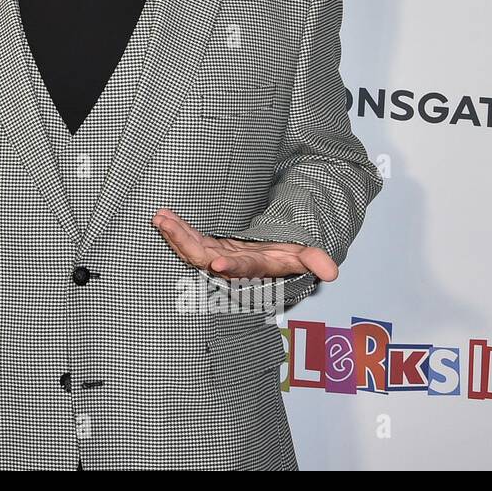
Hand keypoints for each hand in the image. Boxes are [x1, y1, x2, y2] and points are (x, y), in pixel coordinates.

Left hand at [153, 208, 338, 281]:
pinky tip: (161, 217)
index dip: (230, 268)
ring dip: (173, 234)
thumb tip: (332, 273)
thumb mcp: (300, 254)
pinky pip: (186, 240)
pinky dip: (174, 230)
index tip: (217, 264)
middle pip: (203, 257)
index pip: (241, 270)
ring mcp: (214, 257)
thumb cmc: (283, 255)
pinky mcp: (205, 248)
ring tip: (159, 217)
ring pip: (189, 249)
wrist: (267, 258)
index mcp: (252, 268)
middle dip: (183, 241)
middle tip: (166, 224)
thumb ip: (314, 260)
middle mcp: (229, 265)